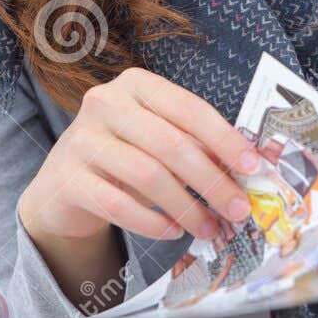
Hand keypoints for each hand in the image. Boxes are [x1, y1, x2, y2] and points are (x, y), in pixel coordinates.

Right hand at [19, 66, 257, 243]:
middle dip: (212, 181)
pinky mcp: (68, 179)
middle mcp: (105, 103)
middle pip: (171, 144)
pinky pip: (119, 205)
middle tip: (238, 209)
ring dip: (187, 207)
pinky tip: (173, 232)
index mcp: (136, 85)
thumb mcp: (158, 139)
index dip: (225, 139)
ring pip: (147, 176)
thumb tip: (245, 170)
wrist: (64, 184)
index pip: (190, 108)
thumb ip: (195, 144)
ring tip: (209, 228)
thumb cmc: (124, 155)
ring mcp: (82, 140)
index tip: (253, 166)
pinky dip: (153, 223)